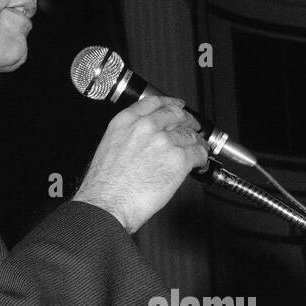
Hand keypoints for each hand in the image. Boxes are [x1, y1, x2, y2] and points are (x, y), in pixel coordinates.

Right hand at [73, 95, 207, 233]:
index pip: (154, 102)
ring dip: (197, 143)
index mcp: (125, 122)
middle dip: (189, 121)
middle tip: (193, 128)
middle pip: (176, 115)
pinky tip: (199, 165)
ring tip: (199, 150)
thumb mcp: (109, 147)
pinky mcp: (178, 159)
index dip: (170, 103)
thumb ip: (129, 136)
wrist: (108, 203)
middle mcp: (146, 127)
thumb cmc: (104, 185)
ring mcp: (164, 142)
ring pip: (190, 136)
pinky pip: (199, 154)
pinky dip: (202, 160)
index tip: (177, 106)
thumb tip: (146, 139)